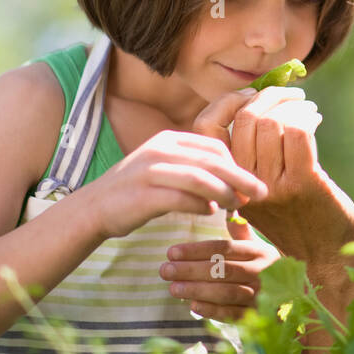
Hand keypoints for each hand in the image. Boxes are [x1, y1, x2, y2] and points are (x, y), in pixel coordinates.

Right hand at [84, 126, 268, 239]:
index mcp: (169, 140)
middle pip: (212, 161)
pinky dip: (201, 206)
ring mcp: (150, 171)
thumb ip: (196, 171)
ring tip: (238, 206)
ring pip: (201, 178)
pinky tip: (210, 212)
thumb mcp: (166, 171)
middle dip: (241, 178)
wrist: (93, 209)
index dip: (237, 164)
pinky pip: (182, 199)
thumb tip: (233, 188)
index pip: (214, 147)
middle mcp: (160, 150)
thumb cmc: (137, 193)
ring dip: (225, 193)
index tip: (251, 183)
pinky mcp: (143, 194)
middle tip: (261, 193)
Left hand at [161, 215, 280, 320]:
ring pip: (226, 292)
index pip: (224, 248)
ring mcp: (261, 295)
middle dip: (191, 270)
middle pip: (222, 269)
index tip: (171, 252)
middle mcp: (262, 272)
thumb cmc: (267, 269)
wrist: (295, 298)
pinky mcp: (258, 315)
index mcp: (260, 252)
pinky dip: (213, 311)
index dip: (197, 250)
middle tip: (165, 270)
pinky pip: (233, 313)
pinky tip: (194, 306)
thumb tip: (230, 208)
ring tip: (173, 288)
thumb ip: (241, 233)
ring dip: (197, 290)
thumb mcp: (259, 248)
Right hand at [192, 87, 353, 261]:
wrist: (326, 264)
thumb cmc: (296, 230)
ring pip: (270, 123)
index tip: (254, 94)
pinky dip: (306, 118)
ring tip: (307, 108)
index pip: (208, 128)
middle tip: (291, 94)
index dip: (229, 102)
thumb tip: (247, 124)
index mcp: (227, 184)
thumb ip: (245, 174)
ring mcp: (271, 186)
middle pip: (243, 119)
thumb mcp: (258, 204)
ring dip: (291, 106)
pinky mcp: (301, 184)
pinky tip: (315, 120)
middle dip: (269, 97)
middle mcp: (245, 186)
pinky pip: (298, 133)